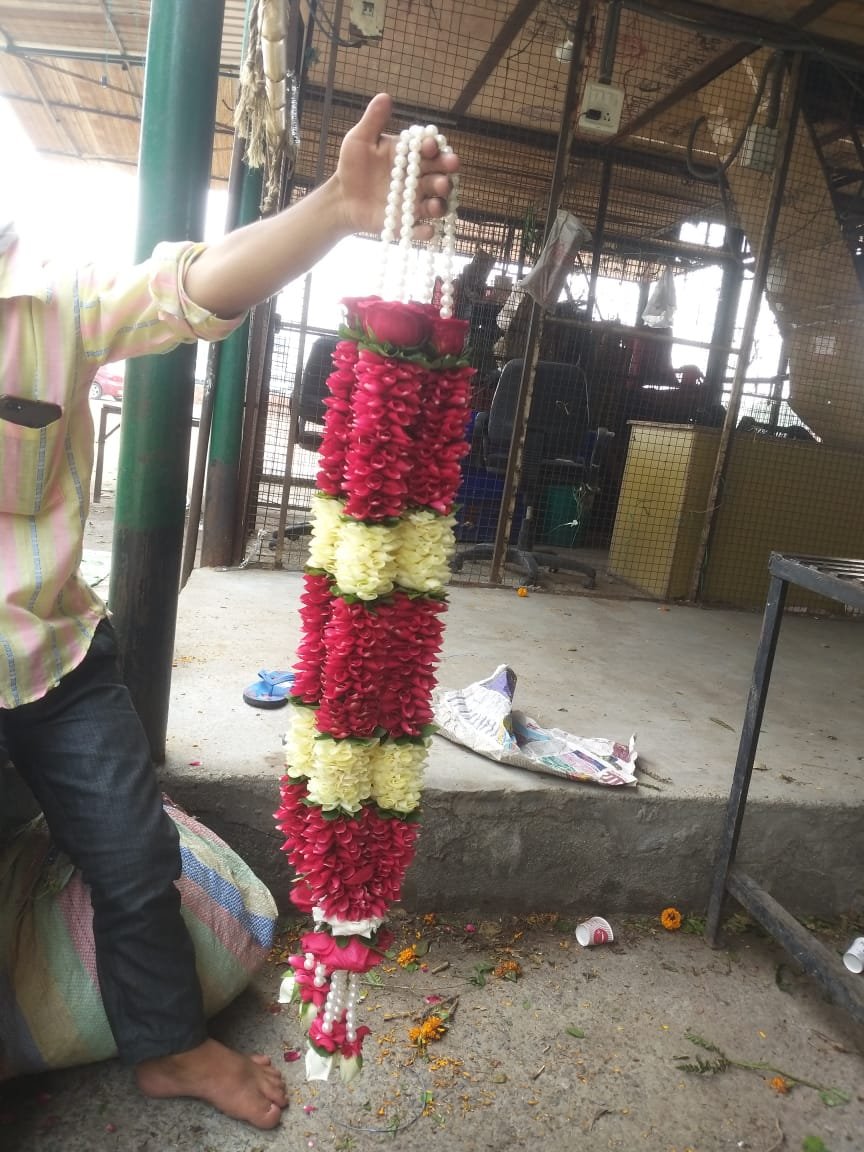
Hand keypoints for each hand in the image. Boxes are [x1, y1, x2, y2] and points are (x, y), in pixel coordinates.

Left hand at [334, 93, 458, 240]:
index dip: (433, 146)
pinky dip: (425, 232)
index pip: (428, 149)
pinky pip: (420, 229)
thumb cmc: (352, 166)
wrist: (343, 198)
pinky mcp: (407, 222)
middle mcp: (418, 179)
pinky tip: (427, 230)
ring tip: (436, 202)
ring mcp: (414, 202)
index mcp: (410, 156)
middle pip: (439, 175)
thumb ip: (373, 120)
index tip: (429, 146)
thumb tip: (385, 96)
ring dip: (440, 202)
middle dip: (446, 172)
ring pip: (435, 203)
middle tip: (450, 170)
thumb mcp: (359, 140)